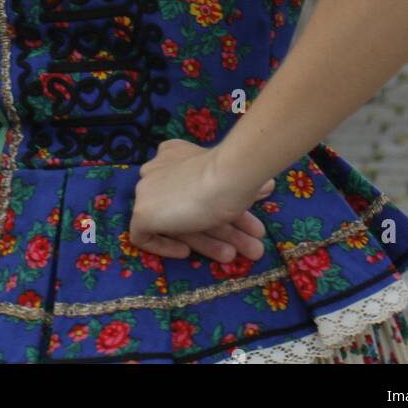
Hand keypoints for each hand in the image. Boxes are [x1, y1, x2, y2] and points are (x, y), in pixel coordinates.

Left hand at [130, 137, 273, 262]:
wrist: (224, 177)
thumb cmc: (232, 173)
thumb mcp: (235, 175)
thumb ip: (235, 184)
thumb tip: (266, 186)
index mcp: (175, 152)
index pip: (192, 185)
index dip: (218, 206)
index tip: (241, 220)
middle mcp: (157, 168)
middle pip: (191, 206)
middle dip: (225, 228)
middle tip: (252, 243)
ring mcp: (147, 191)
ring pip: (181, 223)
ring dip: (212, 241)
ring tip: (240, 255)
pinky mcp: (141, 213)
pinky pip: (147, 237)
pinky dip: (166, 246)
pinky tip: (186, 252)